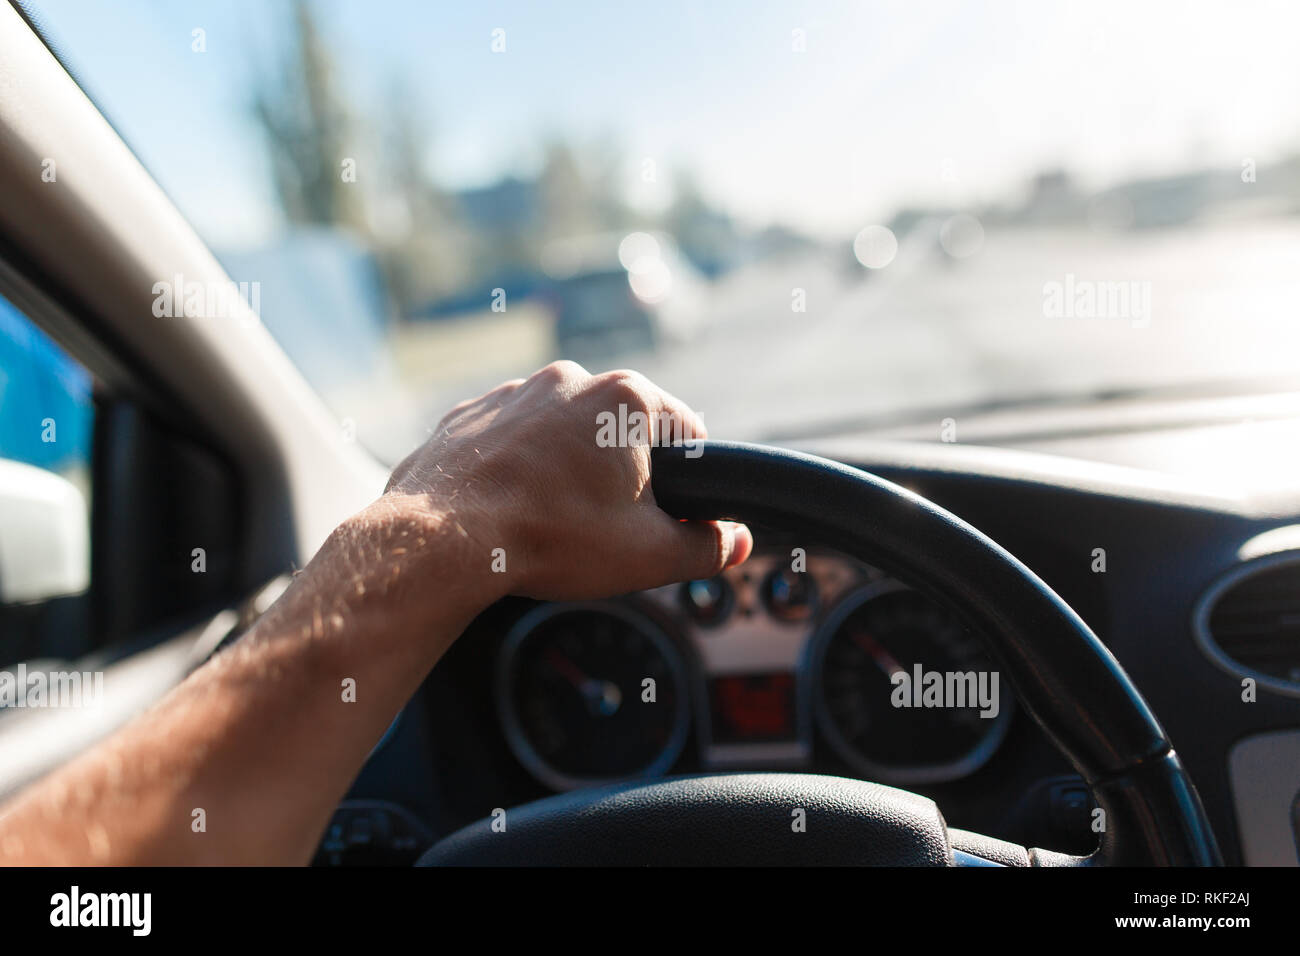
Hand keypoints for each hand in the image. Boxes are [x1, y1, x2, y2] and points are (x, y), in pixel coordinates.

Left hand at [380, 360, 751, 601]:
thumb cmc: (551, 538)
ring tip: (554, 519)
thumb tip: (735, 541)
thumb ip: (705, 547)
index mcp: (626, 399)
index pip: (685, 428)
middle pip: (620, 427)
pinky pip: (509, 439)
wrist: (442, 538)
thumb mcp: (648, 555)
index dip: (689, 475)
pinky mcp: (467, 414)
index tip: (673, 510)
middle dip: (622, 471)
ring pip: (561, 430)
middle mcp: (570, 380)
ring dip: (567, 465)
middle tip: (608, 525)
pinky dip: (517, 467)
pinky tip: (511, 508)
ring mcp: (512, 392)